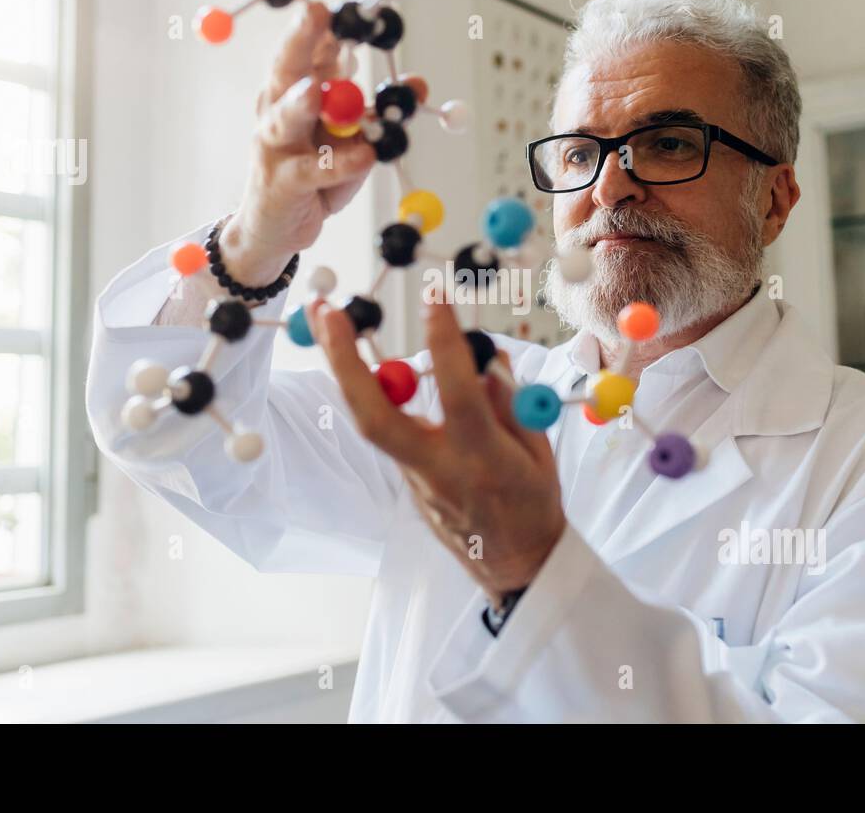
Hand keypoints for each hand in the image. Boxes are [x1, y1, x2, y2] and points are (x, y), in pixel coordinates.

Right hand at [223, 1, 426, 285]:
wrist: (274, 229)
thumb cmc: (313, 177)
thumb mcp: (351, 139)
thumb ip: (377, 112)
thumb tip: (417, 84)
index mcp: (292, 92)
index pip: (307, 49)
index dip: (323, 24)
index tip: (340, 0)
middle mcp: (276, 111)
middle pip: (286, 70)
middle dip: (298, 40)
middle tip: (315, 14)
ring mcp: (274, 146)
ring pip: (285, 117)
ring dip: (301, 102)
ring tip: (316, 90)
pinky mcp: (283, 183)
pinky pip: (314, 169)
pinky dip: (341, 163)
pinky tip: (363, 156)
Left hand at [311, 298, 566, 601]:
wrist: (515, 568)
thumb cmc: (534, 506)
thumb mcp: (538, 450)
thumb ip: (508, 402)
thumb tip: (482, 354)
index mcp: (482, 461)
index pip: (458, 396)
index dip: (444, 346)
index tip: (434, 297)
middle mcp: (438, 470)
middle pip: (375, 417)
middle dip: (345, 361)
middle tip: (327, 309)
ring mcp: (414, 479)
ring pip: (369, 420)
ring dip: (343, 366)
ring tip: (327, 316)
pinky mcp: (404, 481)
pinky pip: (385, 429)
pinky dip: (369, 388)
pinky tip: (356, 355)